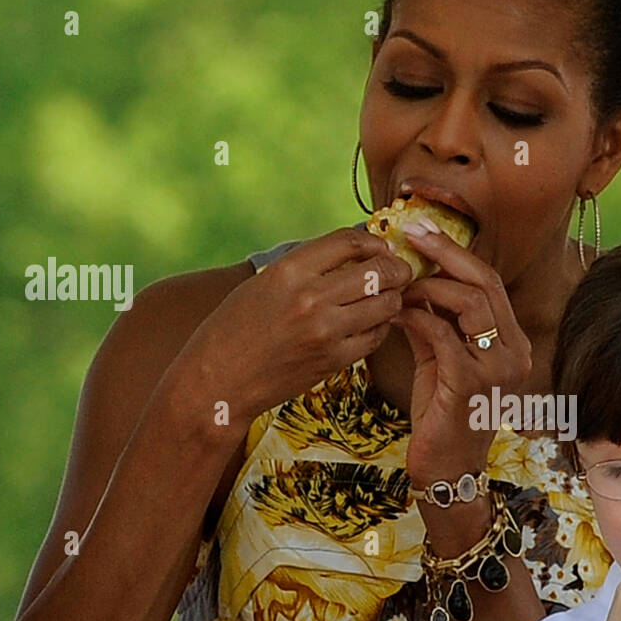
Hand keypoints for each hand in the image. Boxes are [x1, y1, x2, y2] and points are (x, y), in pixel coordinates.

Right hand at [177, 227, 412, 428]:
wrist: (220, 378)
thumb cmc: (237, 327)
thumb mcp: (266, 282)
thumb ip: (309, 266)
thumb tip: (355, 250)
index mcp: (290, 270)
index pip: (350, 241)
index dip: (373, 242)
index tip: (380, 248)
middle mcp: (311, 298)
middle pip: (378, 272)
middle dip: (396, 269)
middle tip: (400, 271)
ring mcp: (326, 332)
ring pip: (385, 305)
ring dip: (393, 298)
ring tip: (388, 297)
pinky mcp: (334, 361)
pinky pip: (376, 337)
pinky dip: (381, 327)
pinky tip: (372, 323)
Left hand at [394, 223, 530, 484]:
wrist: (447, 469)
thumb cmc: (443, 415)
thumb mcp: (440, 360)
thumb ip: (434, 322)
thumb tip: (410, 281)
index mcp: (512, 342)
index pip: (490, 282)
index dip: (456, 252)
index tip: (423, 230)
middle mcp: (515, 351)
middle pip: (485, 283)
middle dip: (444, 254)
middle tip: (409, 235)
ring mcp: (498, 368)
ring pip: (469, 303)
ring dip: (428, 287)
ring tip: (399, 286)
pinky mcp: (471, 384)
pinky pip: (444, 335)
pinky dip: (417, 318)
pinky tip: (396, 315)